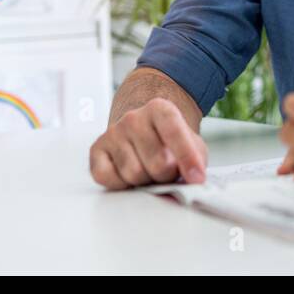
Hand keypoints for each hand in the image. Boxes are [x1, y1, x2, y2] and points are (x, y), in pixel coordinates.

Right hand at [89, 98, 207, 189]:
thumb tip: (193, 181)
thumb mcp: (191, 143)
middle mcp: (133, 118)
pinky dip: (121, 185)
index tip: (197, 178)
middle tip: (168, 173)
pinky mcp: (96, 150)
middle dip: (167, 176)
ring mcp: (113, 133)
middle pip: (157, 162)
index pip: (175, 132)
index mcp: (159, 109)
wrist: (141, 129)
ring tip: (149, 171)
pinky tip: (129, 175)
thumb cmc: (168, 140)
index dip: (187, 158)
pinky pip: (107, 178)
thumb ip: (195, 159)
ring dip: (145, 181)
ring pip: (133, 174)